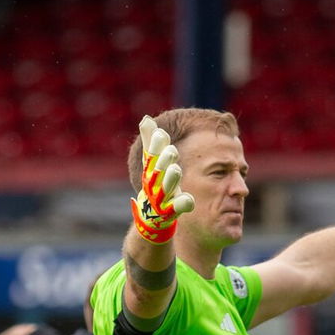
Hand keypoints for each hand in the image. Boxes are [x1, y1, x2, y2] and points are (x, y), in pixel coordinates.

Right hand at [131, 115, 194, 242]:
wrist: (151, 215)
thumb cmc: (154, 182)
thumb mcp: (151, 162)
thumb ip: (149, 141)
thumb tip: (146, 119)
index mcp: (151, 169)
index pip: (151, 155)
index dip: (155, 145)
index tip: (161, 134)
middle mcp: (154, 182)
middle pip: (157, 170)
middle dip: (163, 160)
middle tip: (171, 150)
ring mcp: (161, 197)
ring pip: (165, 188)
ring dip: (170, 179)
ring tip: (176, 169)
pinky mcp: (171, 211)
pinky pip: (177, 207)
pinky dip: (182, 204)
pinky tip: (188, 200)